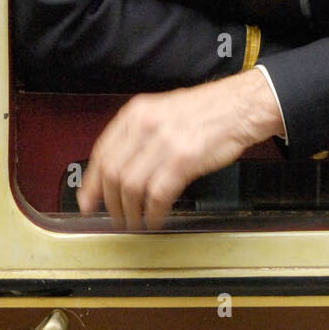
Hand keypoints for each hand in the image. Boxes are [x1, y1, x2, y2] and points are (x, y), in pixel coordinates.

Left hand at [76, 69, 282, 230]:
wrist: (241, 107)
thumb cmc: (207, 111)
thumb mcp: (163, 111)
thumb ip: (139, 135)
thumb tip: (119, 166)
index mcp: (137, 113)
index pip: (102, 152)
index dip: (92, 183)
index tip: (87, 201)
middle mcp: (145, 125)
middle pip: (113, 173)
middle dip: (109, 202)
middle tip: (113, 218)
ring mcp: (163, 142)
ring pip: (131, 187)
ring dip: (130, 212)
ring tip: (135, 222)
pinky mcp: (183, 159)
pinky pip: (157, 194)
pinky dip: (153, 212)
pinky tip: (155, 218)